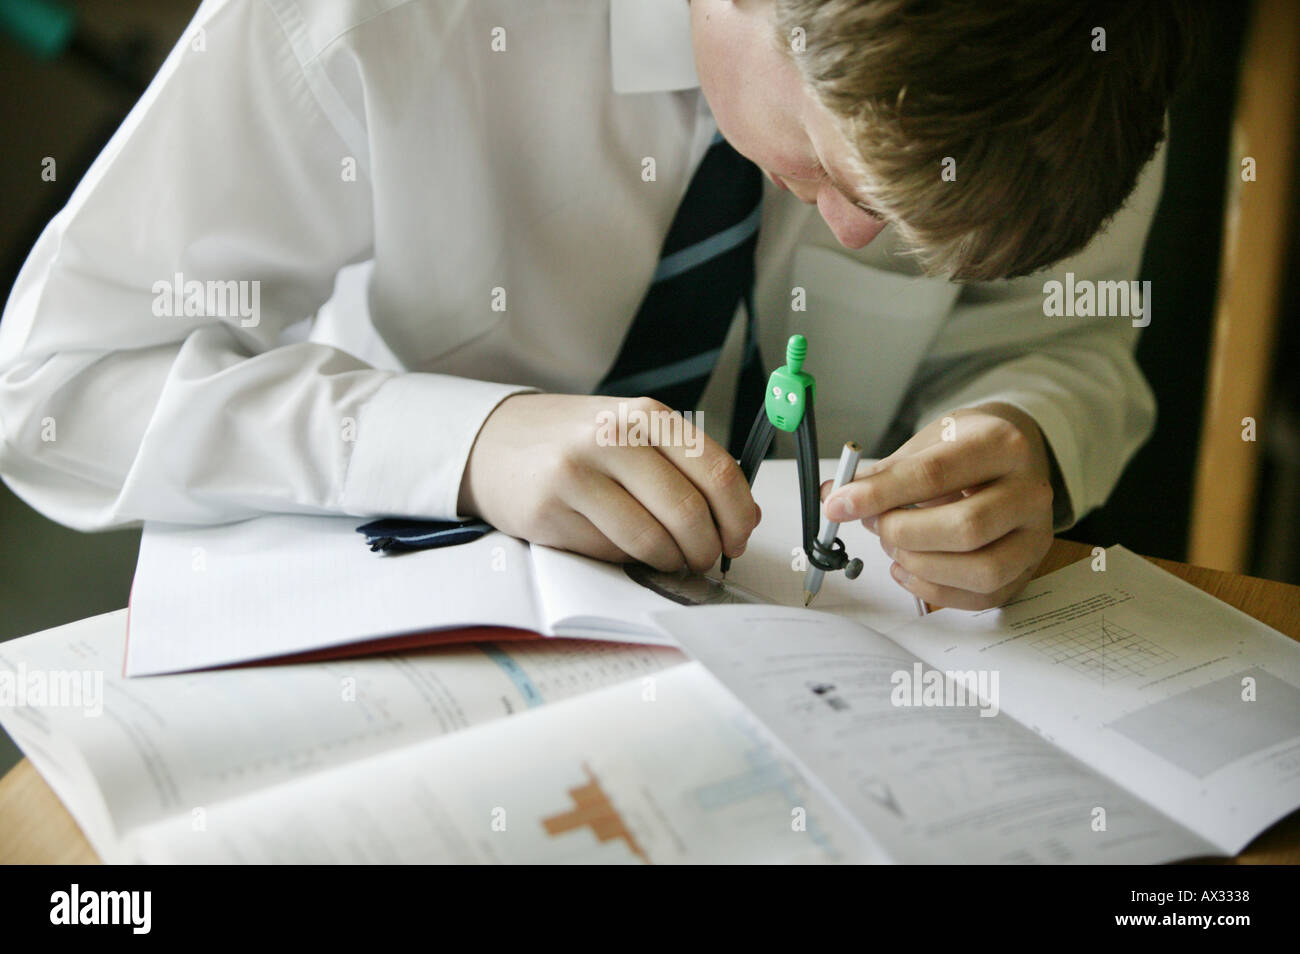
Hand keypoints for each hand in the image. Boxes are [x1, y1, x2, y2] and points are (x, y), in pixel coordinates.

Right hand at [457, 393, 760, 572]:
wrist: (494, 440)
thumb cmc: (576, 442)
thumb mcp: (631, 430)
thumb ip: (683, 464)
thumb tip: (741, 516)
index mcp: (645, 415)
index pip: (716, 471)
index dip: (737, 516)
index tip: (738, 538)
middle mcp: (612, 437)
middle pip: (687, 512)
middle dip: (705, 548)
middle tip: (704, 559)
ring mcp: (576, 474)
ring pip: (650, 540)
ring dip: (668, 561)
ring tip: (667, 558)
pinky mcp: (548, 511)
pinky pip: (609, 552)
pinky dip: (626, 561)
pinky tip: (619, 547)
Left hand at [821, 404, 1054, 609]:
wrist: (1011, 455)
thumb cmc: (964, 449)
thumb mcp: (925, 444)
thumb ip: (881, 473)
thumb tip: (833, 496)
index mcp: (1003, 445)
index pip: (934, 475)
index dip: (879, 495)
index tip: (839, 504)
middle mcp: (1031, 491)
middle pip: (966, 528)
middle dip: (904, 533)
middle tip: (875, 525)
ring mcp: (1035, 534)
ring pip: (981, 569)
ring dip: (922, 564)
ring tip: (895, 545)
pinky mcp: (1028, 568)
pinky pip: (981, 596)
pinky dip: (934, 588)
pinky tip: (908, 568)